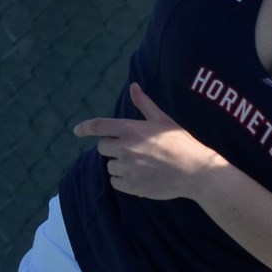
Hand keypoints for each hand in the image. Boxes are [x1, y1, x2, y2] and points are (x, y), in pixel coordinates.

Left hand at [72, 84, 227, 200]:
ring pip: (109, 166)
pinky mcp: (131, 185)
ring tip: (141, 165)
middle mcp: (125, 148)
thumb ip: (144, 103)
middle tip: (131, 150)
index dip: (85, 128)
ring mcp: (127, 168)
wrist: (194, 171)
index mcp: (131, 129)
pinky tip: (140, 177)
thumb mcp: (162, 119)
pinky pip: (115, 182)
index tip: (77, 131)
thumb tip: (133, 85)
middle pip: (102, 147)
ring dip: (119, 165)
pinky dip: (123, 180)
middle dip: (112, 148)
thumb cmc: (180, 143)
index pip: (98, 126)